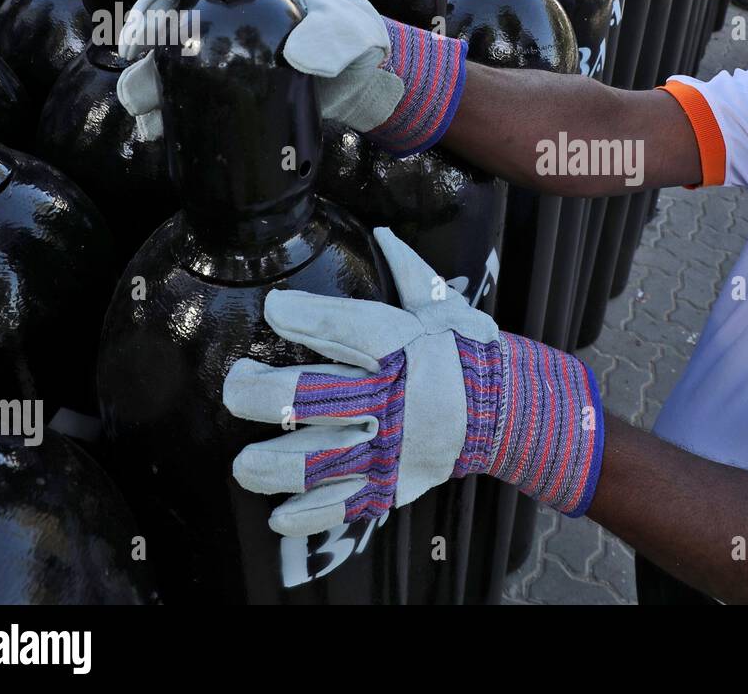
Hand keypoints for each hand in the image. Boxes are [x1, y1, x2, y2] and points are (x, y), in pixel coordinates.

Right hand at [115, 0, 465, 154]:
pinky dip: (166, 108)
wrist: (359, 80)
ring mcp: (223, 46)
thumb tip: (301, 56)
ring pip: (171, 52)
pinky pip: (185, 90)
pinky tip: (155, 127)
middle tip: (135, 52)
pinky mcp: (224, 81)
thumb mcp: (354, 36)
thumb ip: (335, 40)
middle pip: (177, 8)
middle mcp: (232, 9)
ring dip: (145, 74)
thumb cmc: (356, 42)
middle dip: (147, 27)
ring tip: (137, 100)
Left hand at [223, 227, 603, 536]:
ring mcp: (390, 446)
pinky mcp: (394, 482)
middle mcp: (391, 398)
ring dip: (271, 463)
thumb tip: (381, 232)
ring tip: (244, 463)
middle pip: (308, 397)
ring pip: (316, 460)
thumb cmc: (469, 352)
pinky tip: (280, 514)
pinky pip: (344, 505)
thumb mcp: (444, 306)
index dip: (301, 315)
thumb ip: (408, 272)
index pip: (344, 327)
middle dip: (259, 394)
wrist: (511, 410)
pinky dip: (309, 516)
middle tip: (236, 387)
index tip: (273, 308)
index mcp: (401, 346)